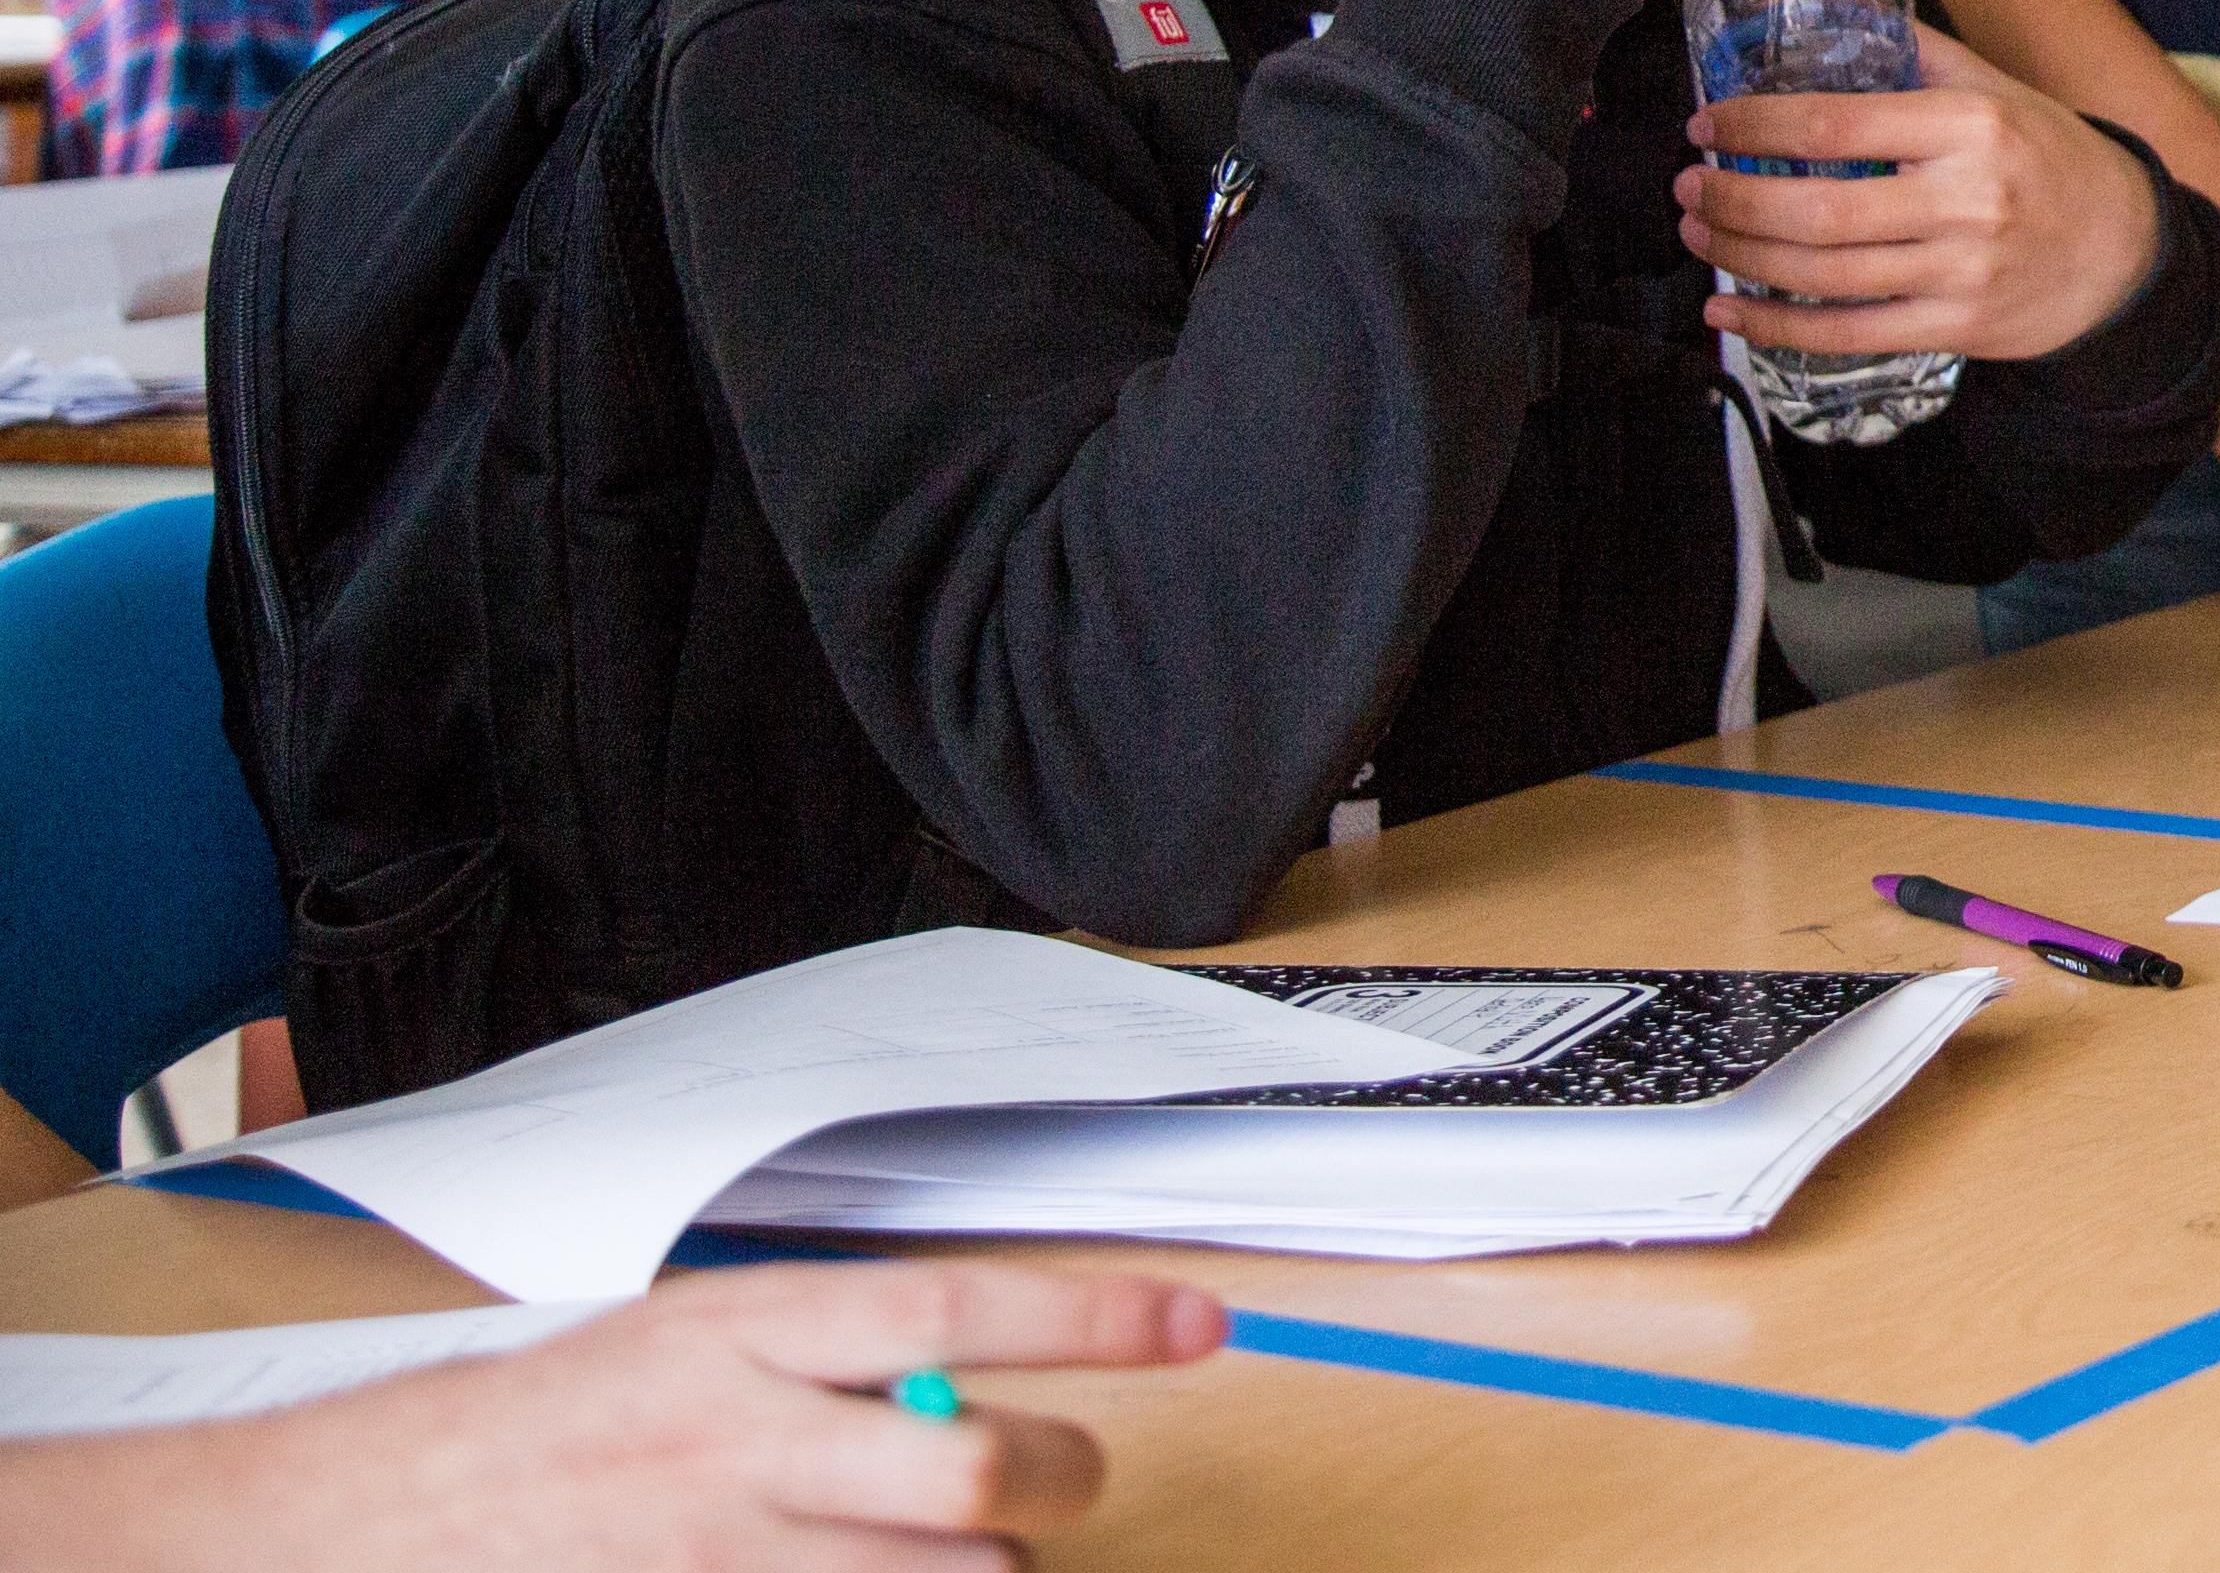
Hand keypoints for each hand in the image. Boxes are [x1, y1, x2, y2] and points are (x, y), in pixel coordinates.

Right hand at [31, 1261, 1222, 1570]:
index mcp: (746, 1336)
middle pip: (975, 1470)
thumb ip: (836, 1354)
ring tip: (945, 1546)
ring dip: (981, 1571)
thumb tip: (978, 1376)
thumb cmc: (558, 1423)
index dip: (1094, 1317)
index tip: (1198, 1321)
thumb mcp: (695, 1338)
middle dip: (1059, 1478)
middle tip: (1065, 1475)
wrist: (385, 1519)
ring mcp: (726, 1554)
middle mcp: (744, 1446)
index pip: (957, 1309)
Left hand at [1685, 22, 2163, 363]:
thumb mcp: (1997, 90)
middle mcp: (1967, 199)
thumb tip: (1829, 10)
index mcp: (1970, 126)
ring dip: (1742, 255)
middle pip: (1820, 208)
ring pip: (1824, 274)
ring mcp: (1962, 271)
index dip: (1755, 124)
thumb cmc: (2048, 159)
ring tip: (1700, 231)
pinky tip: (1730, 313)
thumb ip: (1916, 55)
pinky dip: (1775, 327)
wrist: (2123, 252)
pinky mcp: (1955, 328)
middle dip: (1735, 197)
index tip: (1709, 123)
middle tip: (1689, 184)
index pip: (1838, 122)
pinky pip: (1847, 333)